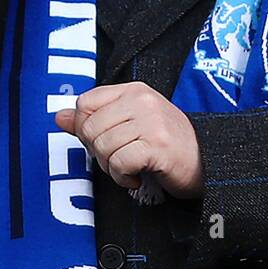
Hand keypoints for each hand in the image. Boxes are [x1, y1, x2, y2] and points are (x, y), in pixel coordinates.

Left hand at [54, 82, 203, 199]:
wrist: (208, 164)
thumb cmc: (166, 146)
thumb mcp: (129, 126)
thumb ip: (93, 120)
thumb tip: (59, 117)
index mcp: (133, 91)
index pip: (85, 104)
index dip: (87, 129)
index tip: (108, 141)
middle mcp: (142, 100)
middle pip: (89, 128)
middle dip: (99, 153)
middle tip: (121, 159)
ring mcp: (151, 121)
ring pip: (102, 147)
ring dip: (112, 168)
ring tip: (132, 168)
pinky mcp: (157, 145)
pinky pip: (118, 163)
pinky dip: (123, 178)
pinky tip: (138, 176)